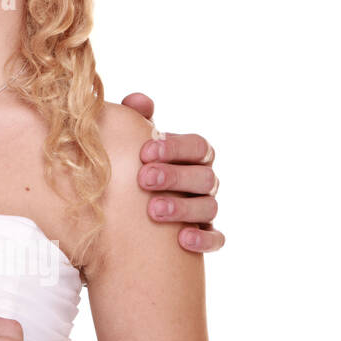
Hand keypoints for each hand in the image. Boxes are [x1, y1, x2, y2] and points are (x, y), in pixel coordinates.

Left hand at [120, 92, 224, 253]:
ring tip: (153, 211)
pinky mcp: (205, 235)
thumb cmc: (132, 167)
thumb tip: (138, 101)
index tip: (145, 152)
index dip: (176, 147)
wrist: (125, 210)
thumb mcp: (131, 143)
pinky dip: (204, 238)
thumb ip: (136, 120)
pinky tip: (182, 240)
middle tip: (144, 179)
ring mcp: (206, 208)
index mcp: (191, 156)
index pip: (198, 146)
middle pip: (204, 176)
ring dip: (183, 208)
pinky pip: (216, 238)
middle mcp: (203, 180)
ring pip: (209, 207)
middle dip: (175, 177)